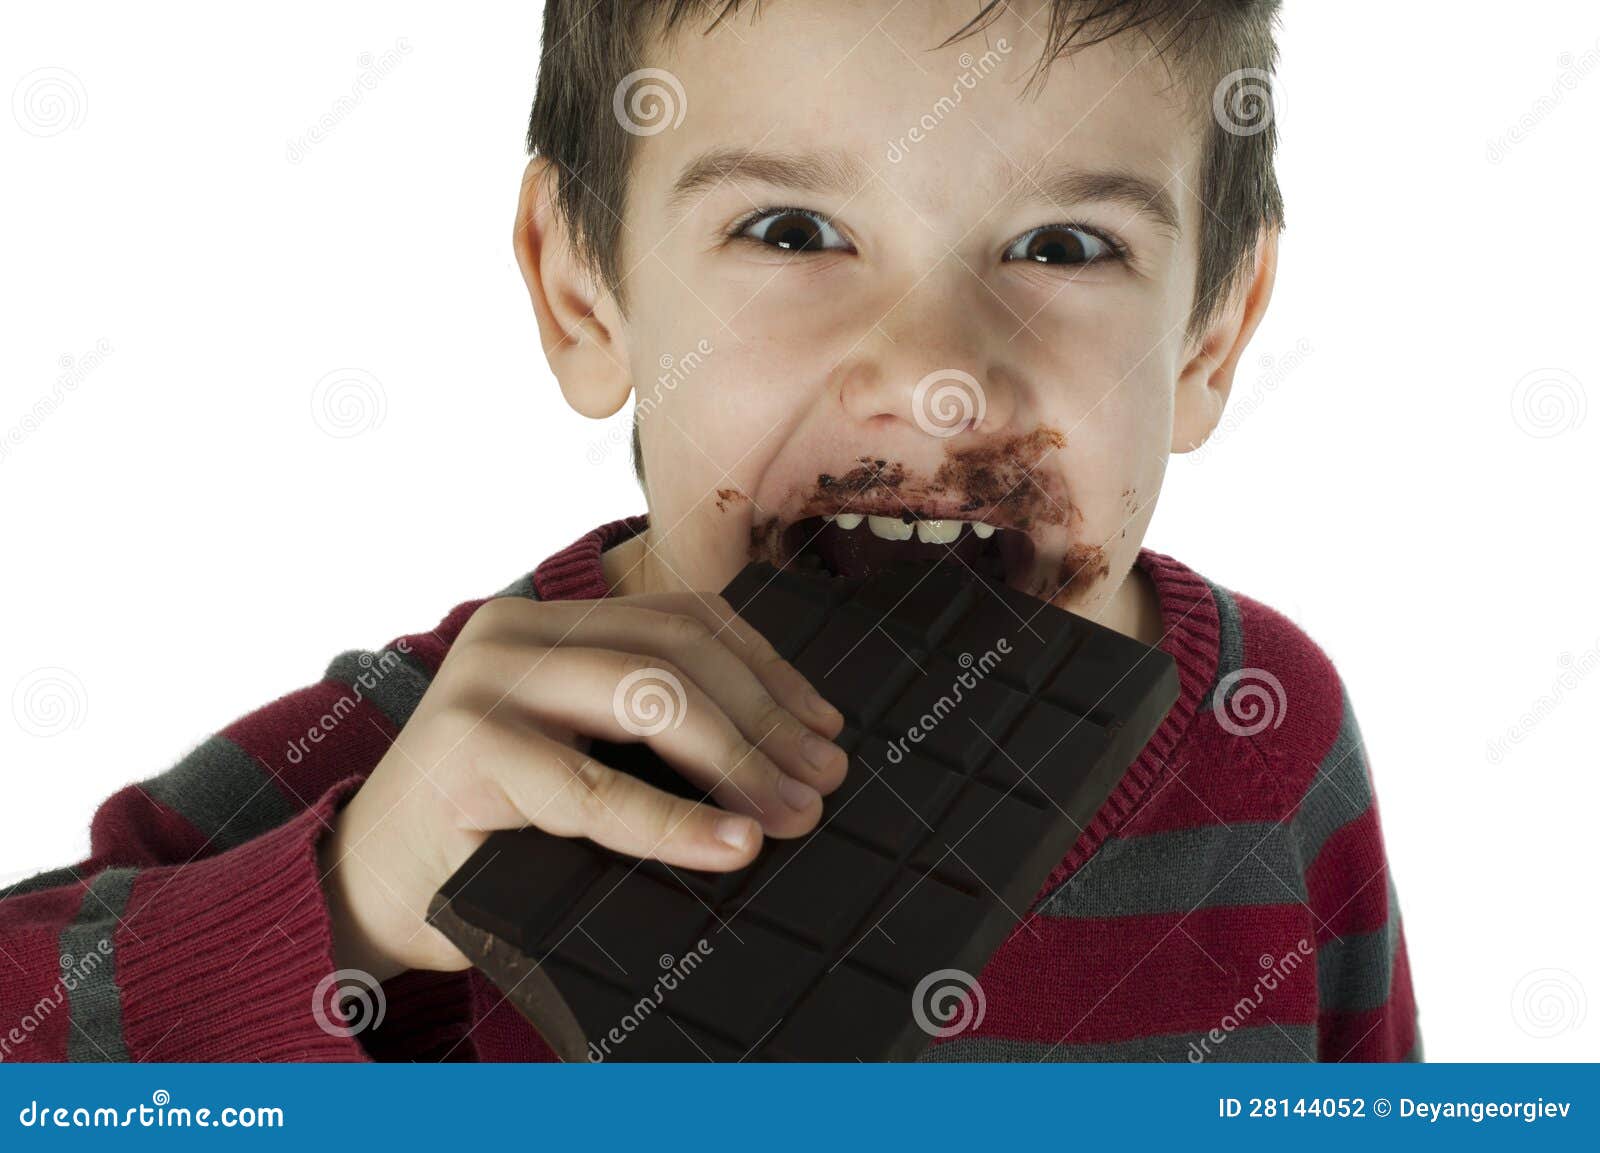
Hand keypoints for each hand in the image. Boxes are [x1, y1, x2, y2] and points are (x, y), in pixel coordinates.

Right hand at [318, 592, 846, 980]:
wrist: (369, 887)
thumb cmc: (489, 829)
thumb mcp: (575, 756)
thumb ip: (645, 735)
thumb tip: (784, 760)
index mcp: (550, 624)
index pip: (683, 619)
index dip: (767, 668)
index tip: (823, 724)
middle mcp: (516, 634)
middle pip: (677, 652)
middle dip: (766, 718)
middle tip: (822, 779)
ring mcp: (487, 685)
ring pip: (649, 696)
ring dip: (738, 760)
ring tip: (791, 813)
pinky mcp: (467, 751)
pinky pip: (594, 790)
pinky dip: (675, 822)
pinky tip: (730, 846)